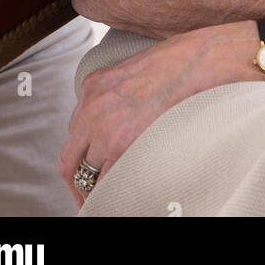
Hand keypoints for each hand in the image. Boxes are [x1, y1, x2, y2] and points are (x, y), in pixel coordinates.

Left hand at [57, 21, 257, 206]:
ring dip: (94, 191)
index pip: (75, 132)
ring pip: (86, 174)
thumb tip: (121, 119)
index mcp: (93, 86)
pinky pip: (107, 180)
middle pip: (69, 159)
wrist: (196, 61)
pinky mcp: (122, 143)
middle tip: (86, 198)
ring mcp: (104, 127)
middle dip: (76, 183)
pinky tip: (119, 199)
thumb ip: (118, 95)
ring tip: (104, 204)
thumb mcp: (134, 69)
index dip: (83, 154)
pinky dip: (111, 193)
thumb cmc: (175, 61)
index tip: (90, 166)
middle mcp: (91, 107)